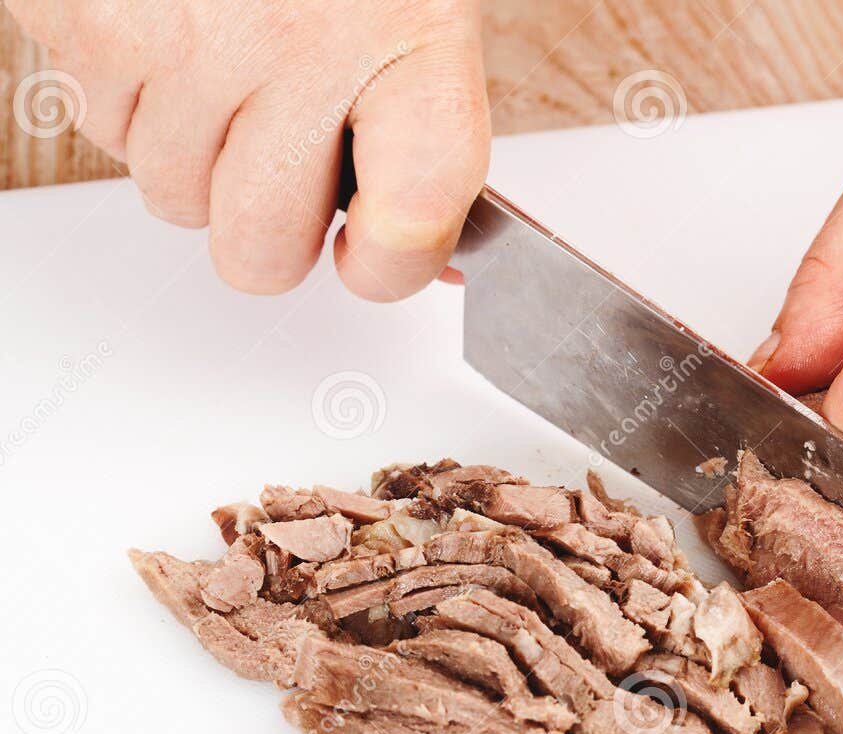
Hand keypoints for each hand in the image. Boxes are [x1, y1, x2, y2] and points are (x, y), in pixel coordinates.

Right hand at [7, 0, 489, 300]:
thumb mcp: (411, 11)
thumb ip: (421, 135)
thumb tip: (425, 259)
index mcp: (409, 34)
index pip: (413, 220)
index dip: (391, 266)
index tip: (375, 256)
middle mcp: (297, 41)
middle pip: (261, 252)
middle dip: (268, 222)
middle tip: (282, 150)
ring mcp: (182, 36)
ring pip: (173, 197)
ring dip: (196, 152)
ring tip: (225, 56)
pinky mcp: (85, 19)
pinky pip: (103, 132)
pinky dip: (136, 97)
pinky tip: (172, 29)